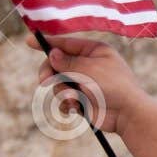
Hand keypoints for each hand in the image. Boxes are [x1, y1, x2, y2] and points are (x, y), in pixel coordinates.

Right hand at [24, 31, 156, 136]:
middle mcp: (89, 65)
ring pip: (59, 83)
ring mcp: (85, 83)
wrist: (127, 114)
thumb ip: (68, 62)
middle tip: (44, 80)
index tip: (29, 41)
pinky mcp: (83, 100)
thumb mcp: (89, 69)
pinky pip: (64, 98)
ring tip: (73, 99)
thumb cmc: (114, 86)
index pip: (67, 43)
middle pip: (58, 63)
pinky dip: (66, 103)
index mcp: (95, 51)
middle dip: (50, 72)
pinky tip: (74, 107)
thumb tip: (52, 54)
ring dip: (62, 91)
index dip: (48, 43)